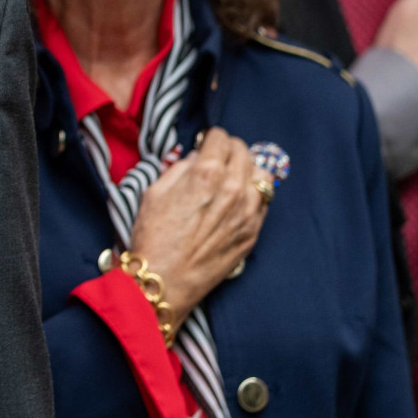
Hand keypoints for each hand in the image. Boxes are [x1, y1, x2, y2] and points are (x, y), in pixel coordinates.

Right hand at [127, 129, 267, 326]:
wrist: (165, 280)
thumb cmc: (154, 236)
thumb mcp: (155, 191)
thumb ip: (181, 167)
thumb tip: (197, 157)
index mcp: (206, 173)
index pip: (221, 137)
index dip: (210, 137)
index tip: (205, 143)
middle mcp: (233, 189)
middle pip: (244, 151)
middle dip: (229, 149)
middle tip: (217, 157)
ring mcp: (247, 213)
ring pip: (261, 174)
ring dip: (246, 169)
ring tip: (232, 176)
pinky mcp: (252, 232)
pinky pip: (263, 202)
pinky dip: (252, 194)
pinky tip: (237, 199)